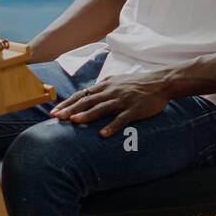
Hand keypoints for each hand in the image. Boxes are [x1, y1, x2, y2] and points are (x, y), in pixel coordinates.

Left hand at [49, 72, 171, 137]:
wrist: (161, 82)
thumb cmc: (138, 83)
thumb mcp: (117, 80)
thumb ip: (103, 87)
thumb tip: (88, 93)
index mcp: (106, 85)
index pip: (82, 94)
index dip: (67, 103)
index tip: (54, 111)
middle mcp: (111, 91)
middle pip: (87, 101)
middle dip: (70, 109)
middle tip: (56, 117)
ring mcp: (122, 100)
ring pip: (101, 108)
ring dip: (87, 115)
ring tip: (73, 122)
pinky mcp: (134, 109)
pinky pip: (121, 119)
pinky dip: (111, 127)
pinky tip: (102, 135)